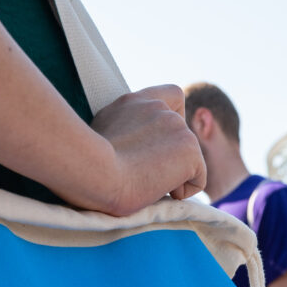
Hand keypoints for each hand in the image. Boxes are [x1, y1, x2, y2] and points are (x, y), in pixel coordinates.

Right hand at [89, 85, 205, 210]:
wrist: (94, 172)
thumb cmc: (88, 164)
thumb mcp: (102, 134)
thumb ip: (126, 128)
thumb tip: (136, 146)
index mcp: (135, 102)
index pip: (173, 95)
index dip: (175, 120)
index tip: (157, 143)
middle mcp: (159, 108)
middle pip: (182, 138)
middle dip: (168, 159)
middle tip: (138, 173)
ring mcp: (177, 126)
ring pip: (187, 160)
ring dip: (170, 175)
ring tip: (141, 180)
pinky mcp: (190, 147)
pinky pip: (198, 180)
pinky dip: (182, 191)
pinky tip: (157, 189)